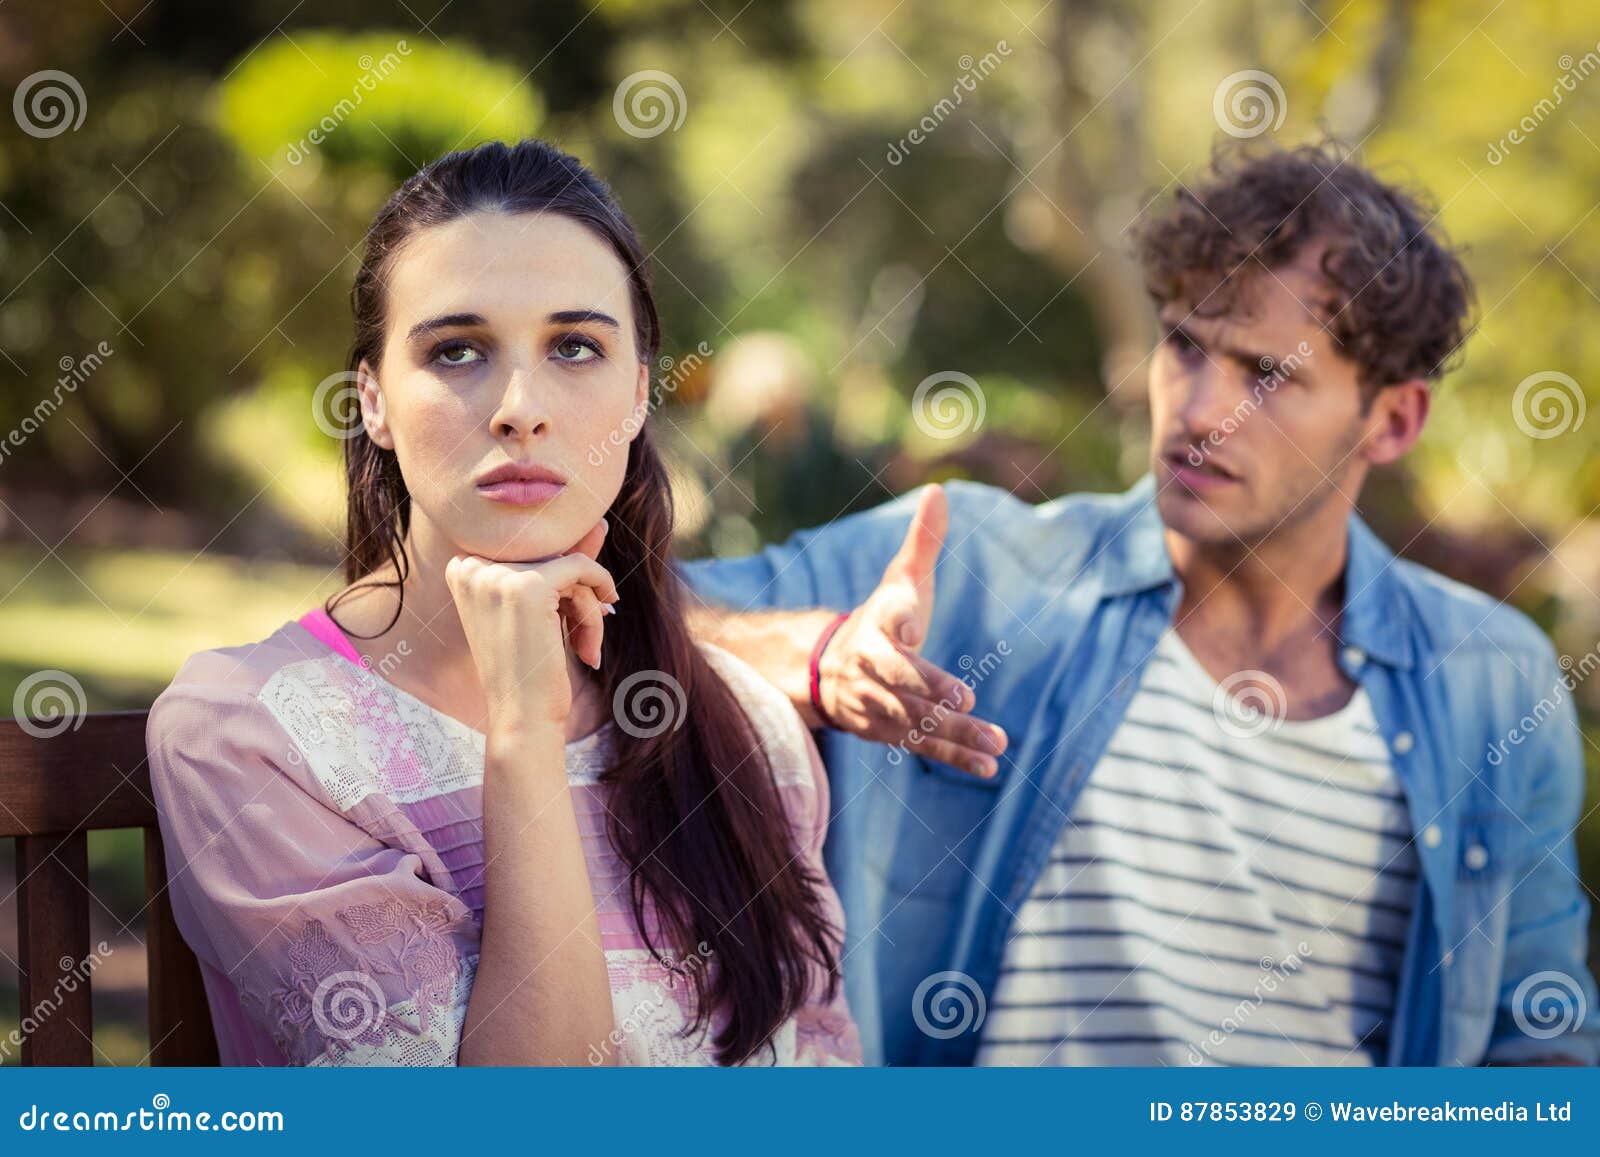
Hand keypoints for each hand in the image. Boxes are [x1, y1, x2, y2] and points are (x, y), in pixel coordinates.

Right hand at [446, 524, 618, 727]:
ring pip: (567, 564)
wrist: (522, 717)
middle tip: (584, 635)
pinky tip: (599, 627)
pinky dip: (600, 589)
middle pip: (548, 556)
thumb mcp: (544, 608)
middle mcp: (471, 566)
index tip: (566, 618)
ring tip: (584, 645)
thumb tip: (598, 521)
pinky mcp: (528, 585)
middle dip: (574, 595)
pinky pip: (581, 566)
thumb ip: (566, 563)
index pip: (530, 551)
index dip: (557, 583)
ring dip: (585, 605)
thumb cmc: (531, 667)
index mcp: (463, 569)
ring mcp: (496, 575)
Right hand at [815, 484, 1007, 776]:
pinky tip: (988, 767)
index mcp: (875, 627)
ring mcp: (877, 705)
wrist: (826, 670)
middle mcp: (870, 669)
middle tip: (968, 701)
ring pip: (915, 722)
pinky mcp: (889, 734)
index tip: (915, 626)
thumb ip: (922, 542)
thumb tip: (940, 491)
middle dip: (931, 693)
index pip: (886, 628)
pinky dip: (954, 758)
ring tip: (997, 743)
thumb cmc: (879, 618)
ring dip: (956, 735)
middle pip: (900, 683)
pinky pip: (923, 747)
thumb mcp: (897, 579)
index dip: (900, 625)